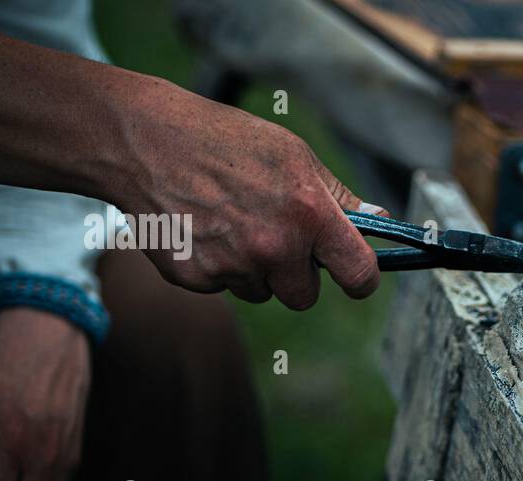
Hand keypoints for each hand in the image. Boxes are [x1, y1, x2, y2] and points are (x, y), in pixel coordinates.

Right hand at [110, 78, 386, 309]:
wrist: (144, 141)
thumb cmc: (226, 141)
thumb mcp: (294, 155)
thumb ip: (338, 197)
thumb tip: (377, 220)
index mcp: (309, 214)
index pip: (359, 275)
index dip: (362, 280)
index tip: (355, 277)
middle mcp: (274, 246)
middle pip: (305, 297)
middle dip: (296, 275)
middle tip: (274, 236)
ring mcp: (233, 266)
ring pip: (261, 292)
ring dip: (254, 269)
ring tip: (230, 221)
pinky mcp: (195, 278)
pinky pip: (223, 287)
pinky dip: (217, 265)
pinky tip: (202, 227)